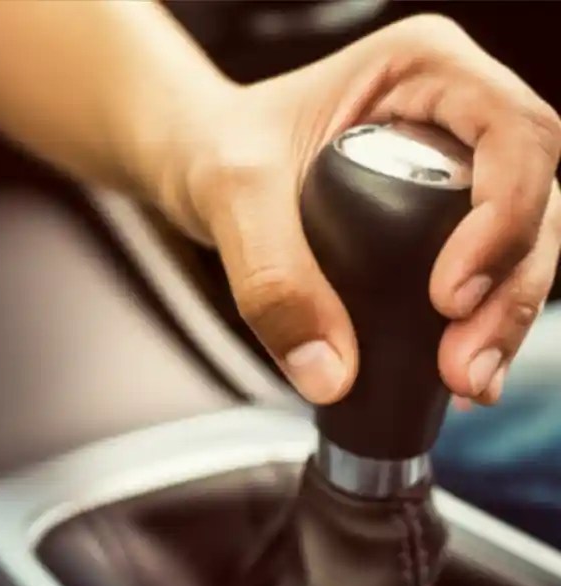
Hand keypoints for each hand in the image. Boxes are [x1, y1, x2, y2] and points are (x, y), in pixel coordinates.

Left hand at [177, 15, 560, 406]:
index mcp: (425, 68)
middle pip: (533, 198)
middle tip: (463, 366)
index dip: (505, 217)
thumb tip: (330, 373)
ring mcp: (459, 165)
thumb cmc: (214, 145)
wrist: (195, 160)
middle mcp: (458, 112)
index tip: (450, 295)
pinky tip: (460, 374)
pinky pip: (487, 271)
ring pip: (523, 243)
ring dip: (504, 318)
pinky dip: (479, 324)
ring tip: (465, 381)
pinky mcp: (443, 219)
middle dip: (510, 290)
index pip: (510, 135)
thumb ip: (272, 276)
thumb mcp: (230, 194)